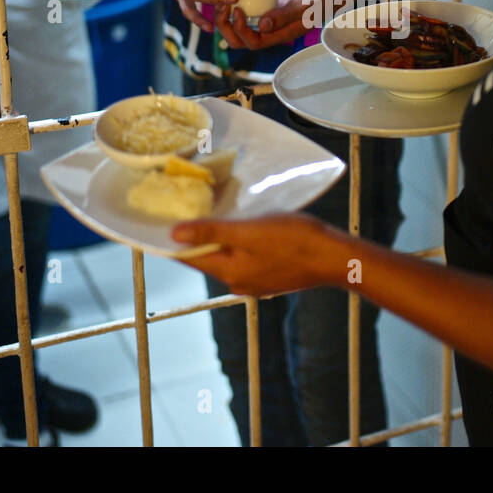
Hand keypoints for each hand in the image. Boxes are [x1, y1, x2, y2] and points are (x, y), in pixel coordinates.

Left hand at [171, 213, 344, 295]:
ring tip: (215, 214)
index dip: (170, 240)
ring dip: (218, 239)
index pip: (187, 257)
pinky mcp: (271, 277)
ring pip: (226, 257)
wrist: (335, 259)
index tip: (157, 222)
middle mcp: (237, 282)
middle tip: (186, 210)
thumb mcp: (249, 231)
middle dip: (195, 237)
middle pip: (206, 257)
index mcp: (228, 272)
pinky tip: (246, 229)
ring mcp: (255, 282)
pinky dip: (238, 245)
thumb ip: (211, 232)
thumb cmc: (294, 240)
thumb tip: (173, 236)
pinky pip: (245, 259)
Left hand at [213, 0, 328, 51]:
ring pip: (238, 29)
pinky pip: (244, 15)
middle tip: (224, 5)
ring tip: (223, 0)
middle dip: (226, 26)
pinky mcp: (264, 10)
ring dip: (226, 19)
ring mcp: (265, 22)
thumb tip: (261, 26)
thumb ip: (284, 16)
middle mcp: (269, 32)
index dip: (240, 29)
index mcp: (279, 36)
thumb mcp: (303, 6)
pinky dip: (234, 8)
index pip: (252, 42)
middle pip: (239, 40)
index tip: (238, 10)